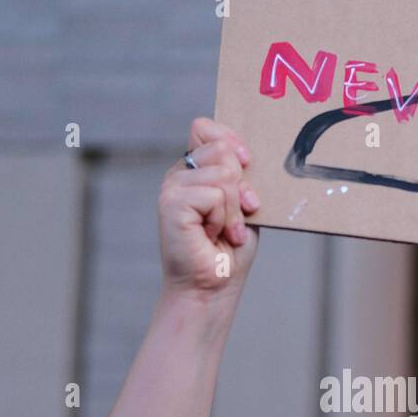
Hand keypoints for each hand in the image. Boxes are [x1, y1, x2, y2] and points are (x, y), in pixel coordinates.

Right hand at [157, 118, 261, 300]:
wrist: (212, 288)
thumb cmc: (228, 251)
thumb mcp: (242, 206)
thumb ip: (239, 177)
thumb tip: (242, 154)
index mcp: (193, 171)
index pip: (205, 128)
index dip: (231, 141)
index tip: (246, 164)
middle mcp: (178, 175)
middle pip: (222, 149)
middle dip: (242, 187)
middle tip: (236, 219)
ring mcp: (171, 188)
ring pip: (224, 174)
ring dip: (234, 210)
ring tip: (224, 232)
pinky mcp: (171, 204)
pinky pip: (216, 194)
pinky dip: (224, 219)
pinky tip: (213, 236)